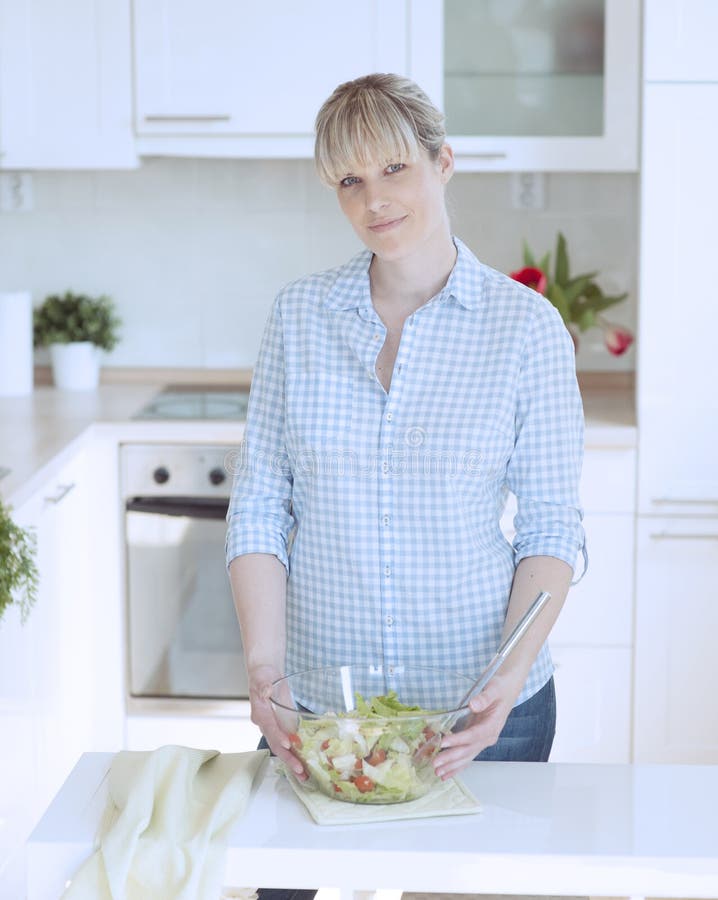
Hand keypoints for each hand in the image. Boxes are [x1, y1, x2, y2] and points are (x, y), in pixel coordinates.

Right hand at [249, 665, 307, 780]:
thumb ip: (263, 686)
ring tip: (304, 775)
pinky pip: (289, 742)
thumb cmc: (262, 675)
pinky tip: (306, 763)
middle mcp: (265, 724)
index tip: (288, 745)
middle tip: (300, 770)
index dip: (278, 737)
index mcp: (259, 713)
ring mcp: (274, 727)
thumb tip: (266, 691)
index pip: (269, 727)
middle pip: (276, 744)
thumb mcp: (262, 677)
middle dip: (288, 758)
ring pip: (282, 747)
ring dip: (293, 761)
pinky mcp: (282, 726)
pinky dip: (296, 753)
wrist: (265, 674)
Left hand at [433, 674, 519, 779]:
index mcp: (492, 725)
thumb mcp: (494, 689)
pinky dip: (457, 765)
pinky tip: (447, 773)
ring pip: (467, 756)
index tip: (443, 742)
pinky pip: (467, 755)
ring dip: (452, 766)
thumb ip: (484, 698)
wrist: (508, 690)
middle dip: (451, 758)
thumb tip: (474, 704)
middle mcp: (488, 736)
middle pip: (468, 749)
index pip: (473, 735)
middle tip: (435, 763)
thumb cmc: (500, 688)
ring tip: (438, 773)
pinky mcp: (478, 740)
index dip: (458, 740)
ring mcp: (483, 740)